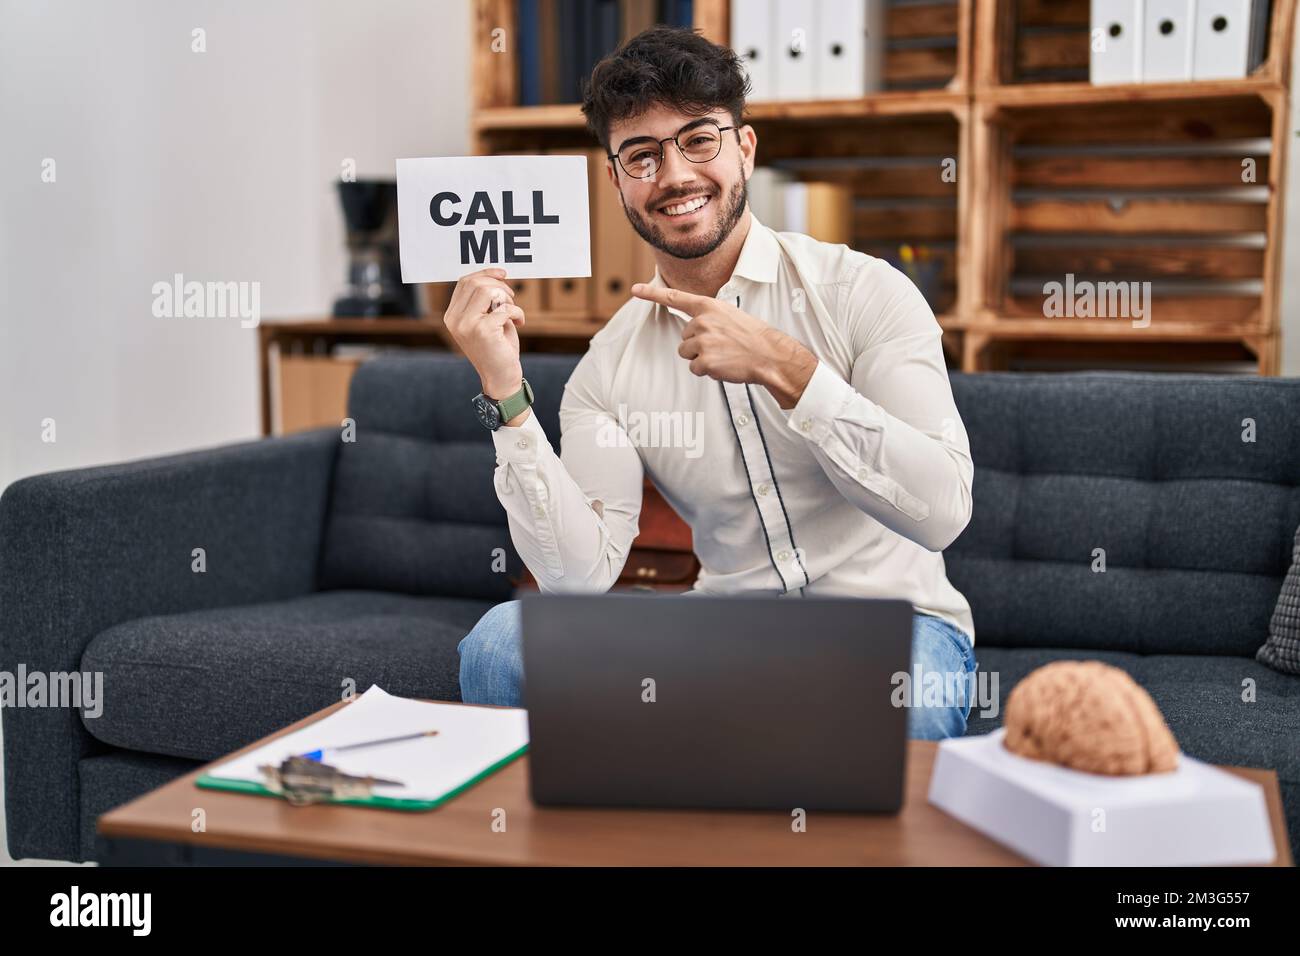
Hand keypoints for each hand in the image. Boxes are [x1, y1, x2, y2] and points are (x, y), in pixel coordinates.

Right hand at [441, 267, 524, 398]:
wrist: (501, 378)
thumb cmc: (497, 348)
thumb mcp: (486, 321)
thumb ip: (485, 301)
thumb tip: (496, 276)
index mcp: (452, 316)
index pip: (464, 282)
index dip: (485, 273)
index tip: (502, 274)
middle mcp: (455, 319)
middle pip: (475, 283)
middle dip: (498, 285)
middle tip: (511, 297)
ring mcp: (467, 325)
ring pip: (487, 291)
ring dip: (507, 298)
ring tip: (513, 311)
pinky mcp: (483, 330)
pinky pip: (505, 308)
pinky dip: (517, 313)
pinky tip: (519, 323)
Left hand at [630, 282, 817, 408]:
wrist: (770, 355)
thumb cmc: (752, 337)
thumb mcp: (730, 316)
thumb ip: (709, 318)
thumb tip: (691, 331)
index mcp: (709, 307)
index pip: (675, 298)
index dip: (652, 294)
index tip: (634, 289)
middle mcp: (703, 322)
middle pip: (684, 338)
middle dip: (699, 345)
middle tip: (723, 346)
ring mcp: (703, 342)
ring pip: (687, 354)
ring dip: (702, 358)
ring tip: (724, 355)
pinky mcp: (705, 362)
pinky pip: (695, 369)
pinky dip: (707, 371)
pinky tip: (724, 366)